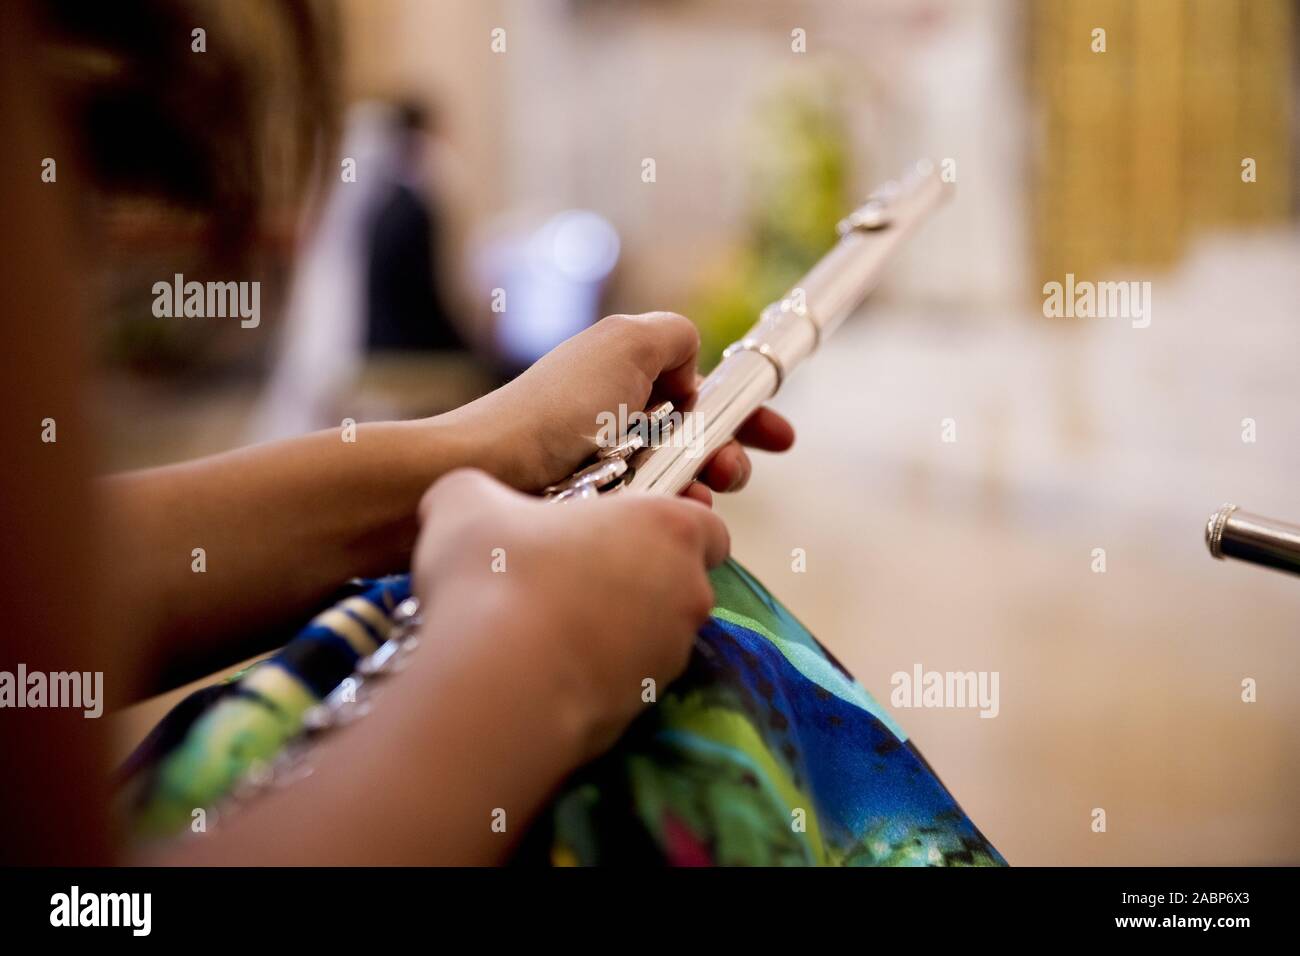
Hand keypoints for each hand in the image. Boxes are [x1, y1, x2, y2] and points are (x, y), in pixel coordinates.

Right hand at [412, 468, 728, 761]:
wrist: (496, 686)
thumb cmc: (498, 576)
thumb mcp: (467, 502)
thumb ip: (482, 492)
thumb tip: (470, 502)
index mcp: (668, 527)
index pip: (704, 524)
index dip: (666, 525)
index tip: (617, 528)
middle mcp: (687, 592)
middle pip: (679, 580)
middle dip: (634, 577)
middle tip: (567, 573)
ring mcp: (670, 656)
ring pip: (654, 634)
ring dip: (613, 628)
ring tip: (543, 625)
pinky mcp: (642, 709)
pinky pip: (624, 680)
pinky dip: (594, 672)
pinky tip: (539, 667)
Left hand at [439, 312, 794, 502]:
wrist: (491, 471)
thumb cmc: (556, 408)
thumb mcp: (625, 344)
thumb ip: (674, 335)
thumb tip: (691, 370)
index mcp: (626, 373)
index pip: (704, 392)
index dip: (745, 413)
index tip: (779, 439)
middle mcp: (619, 417)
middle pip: (701, 440)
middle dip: (728, 454)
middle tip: (728, 471)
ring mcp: (607, 464)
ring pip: (682, 479)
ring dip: (702, 484)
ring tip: (700, 493)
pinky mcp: (597, 507)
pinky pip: (653, 509)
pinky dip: (669, 510)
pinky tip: (669, 515)